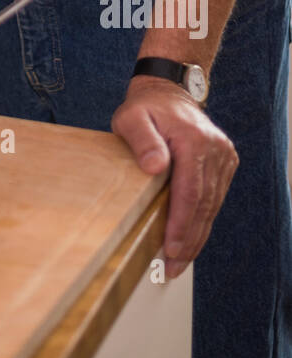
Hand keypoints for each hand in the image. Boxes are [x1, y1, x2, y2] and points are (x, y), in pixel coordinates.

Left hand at [111, 76, 237, 279]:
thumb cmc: (146, 108)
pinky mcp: (225, 161)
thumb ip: (142, 141)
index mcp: (193, 140)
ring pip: (212, 205)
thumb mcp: (132, 118)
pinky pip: (215, 197)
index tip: (171, 248)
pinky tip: (192, 238)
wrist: (168, 91)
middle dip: (189, 240)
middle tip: (173, 266)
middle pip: (204, 204)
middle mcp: (214, 149)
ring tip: (180, 261)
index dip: (181, 224)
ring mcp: (223, 155)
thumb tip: (155, 166)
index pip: (190, 192)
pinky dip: (203, 220)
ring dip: (198, 235)